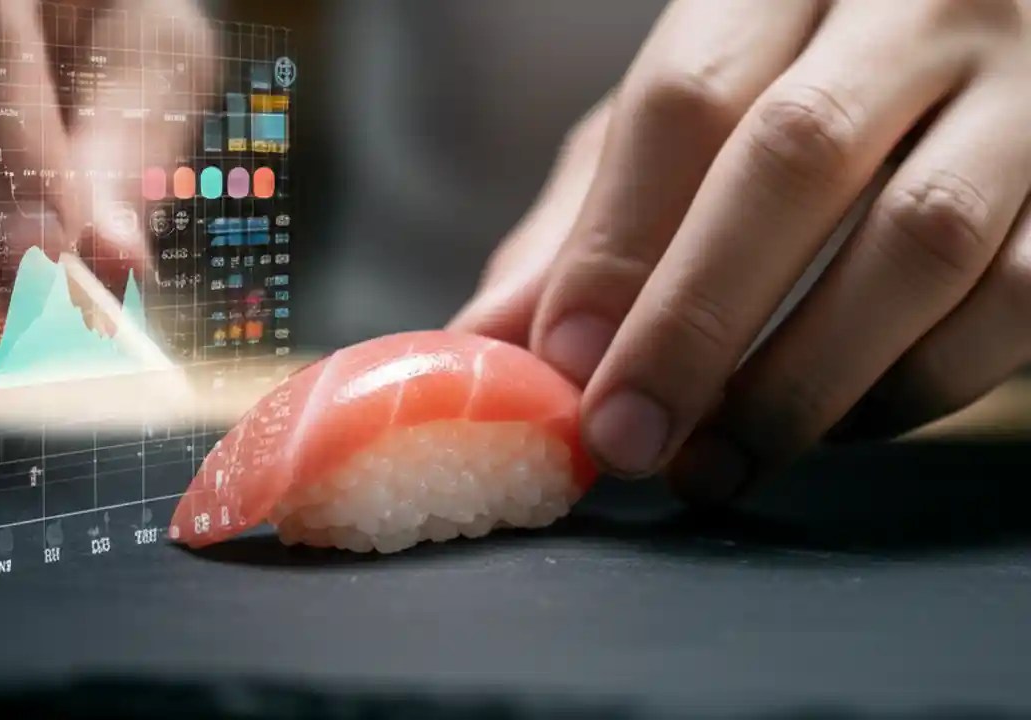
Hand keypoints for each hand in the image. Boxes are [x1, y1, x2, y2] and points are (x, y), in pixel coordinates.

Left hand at [451, 0, 1030, 503]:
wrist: (986, 71)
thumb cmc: (805, 93)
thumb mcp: (692, 122)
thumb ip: (594, 216)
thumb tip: (492, 341)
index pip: (691, 93)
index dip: (619, 239)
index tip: (566, 360)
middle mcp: (923, 3)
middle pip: (795, 156)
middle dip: (694, 320)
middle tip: (627, 438)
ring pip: (920, 238)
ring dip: (799, 379)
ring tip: (712, 461)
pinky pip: (1011, 301)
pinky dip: (909, 388)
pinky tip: (831, 424)